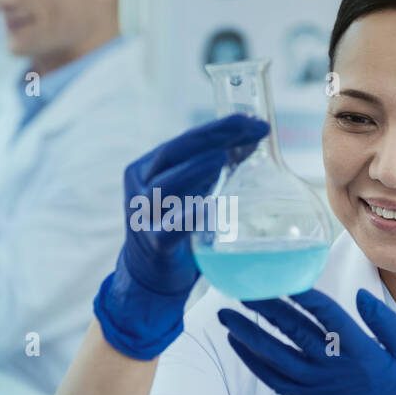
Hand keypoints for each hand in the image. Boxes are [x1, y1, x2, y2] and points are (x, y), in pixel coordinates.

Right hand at [93, 114, 269, 359]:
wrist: (151, 273)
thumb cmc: (177, 225)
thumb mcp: (193, 190)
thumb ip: (217, 166)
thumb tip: (255, 136)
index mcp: (148, 168)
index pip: (183, 141)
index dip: (217, 128)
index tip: (252, 121)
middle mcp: (140, 187)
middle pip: (171, 155)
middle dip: (210, 138)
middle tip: (246, 129)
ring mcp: (143, 216)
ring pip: (164, 188)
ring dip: (193, 171)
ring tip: (221, 159)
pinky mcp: (155, 245)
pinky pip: (170, 229)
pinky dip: (189, 216)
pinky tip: (209, 208)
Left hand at [217, 288, 395, 394]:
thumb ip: (386, 322)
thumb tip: (358, 296)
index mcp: (362, 353)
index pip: (326, 315)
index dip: (303, 293)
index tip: (284, 274)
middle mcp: (334, 370)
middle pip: (292, 331)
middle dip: (265, 306)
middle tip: (242, 285)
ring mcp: (318, 388)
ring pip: (275, 357)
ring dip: (248, 334)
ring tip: (225, 314)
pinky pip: (274, 380)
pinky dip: (253, 362)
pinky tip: (238, 344)